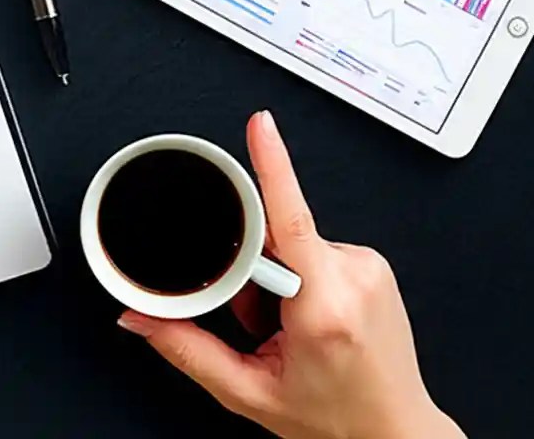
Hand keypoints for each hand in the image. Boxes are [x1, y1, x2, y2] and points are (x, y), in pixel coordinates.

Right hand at [117, 111, 463, 438]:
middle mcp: (354, 277)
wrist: (394, 432)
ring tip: (287, 326)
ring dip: (275, 276)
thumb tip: (140, 318)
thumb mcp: (248, 393)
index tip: (260, 125)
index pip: (290, 219)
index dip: (272, 166)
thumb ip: (186, 350)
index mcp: (324, 307)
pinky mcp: (375, 262)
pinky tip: (305, 314)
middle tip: (264, 323)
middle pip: (275, 237)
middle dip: (251, 272)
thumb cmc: (336, 419)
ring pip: (293, 242)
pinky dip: (299, 275)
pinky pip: (317, 248)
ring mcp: (370, 266)